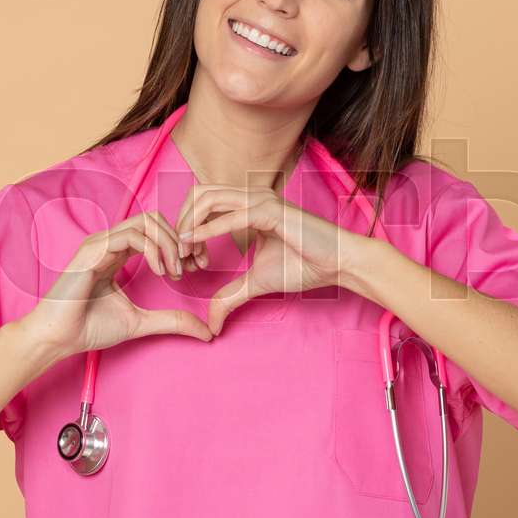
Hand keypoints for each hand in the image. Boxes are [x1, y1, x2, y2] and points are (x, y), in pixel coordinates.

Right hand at [22, 210, 214, 359]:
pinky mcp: (93, 250)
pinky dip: (153, 250)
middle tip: (192, 265)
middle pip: (155, 219)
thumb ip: (172, 321)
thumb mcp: (141, 323)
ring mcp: (100, 243)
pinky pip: (131, 235)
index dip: (181, 244)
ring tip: (177, 270)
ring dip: (169, 243)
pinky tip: (161, 272)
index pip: (156, 231)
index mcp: (119, 253)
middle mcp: (110, 243)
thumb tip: (207, 332)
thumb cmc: (89, 328)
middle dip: (180, 239)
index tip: (195, 268)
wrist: (57, 337)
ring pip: (146, 221)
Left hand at [176, 183, 366, 334]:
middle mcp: (251, 196)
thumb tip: (211, 324)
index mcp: (247, 206)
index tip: (186, 259)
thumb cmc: (304, 265)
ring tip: (186, 253)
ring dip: (190, 225)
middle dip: (180, 221)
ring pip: (209, 198)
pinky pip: (232, 215)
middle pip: (198, 193)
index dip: (186, 226)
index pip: (203, 201)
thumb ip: (230, 296)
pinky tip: (196, 245)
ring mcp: (261, 200)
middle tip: (180, 255)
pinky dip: (208, 229)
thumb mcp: (256, 283)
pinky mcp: (271, 212)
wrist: (338, 263)